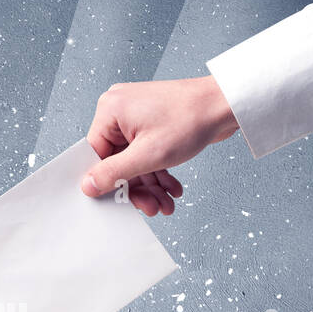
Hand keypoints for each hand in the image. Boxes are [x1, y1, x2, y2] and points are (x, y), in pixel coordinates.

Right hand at [81, 76, 239, 215]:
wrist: (225, 104)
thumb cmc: (190, 119)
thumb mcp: (147, 155)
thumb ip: (114, 173)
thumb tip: (87, 185)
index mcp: (110, 110)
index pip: (96, 155)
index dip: (107, 181)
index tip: (118, 201)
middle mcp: (120, 110)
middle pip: (117, 160)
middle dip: (137, 187)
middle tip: (150, 207)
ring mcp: (136, 117)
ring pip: (135, 160)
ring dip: (150, 185)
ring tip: (164, 203)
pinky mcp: (152, 123)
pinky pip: (147, 154)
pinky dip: (158, 172)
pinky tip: (171, 189)